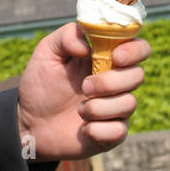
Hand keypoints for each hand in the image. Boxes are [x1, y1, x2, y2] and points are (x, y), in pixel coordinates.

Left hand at [15, 23, 148, 161]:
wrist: (29, 122)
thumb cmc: (42, 84)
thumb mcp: (47, 52)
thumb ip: (66, 36)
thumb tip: (87, 46)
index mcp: (107, 58)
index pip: (139, 48)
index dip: (134, 50)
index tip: (115, 56)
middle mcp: (117, 82)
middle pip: (137, 75)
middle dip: (109, 82)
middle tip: (84, 86)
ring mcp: (116, 109)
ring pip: (129, 104)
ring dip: (100, 107)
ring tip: (79, 110)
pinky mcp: (112, 134)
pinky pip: (119, 131)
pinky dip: (99, 130)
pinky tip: (83, 129)